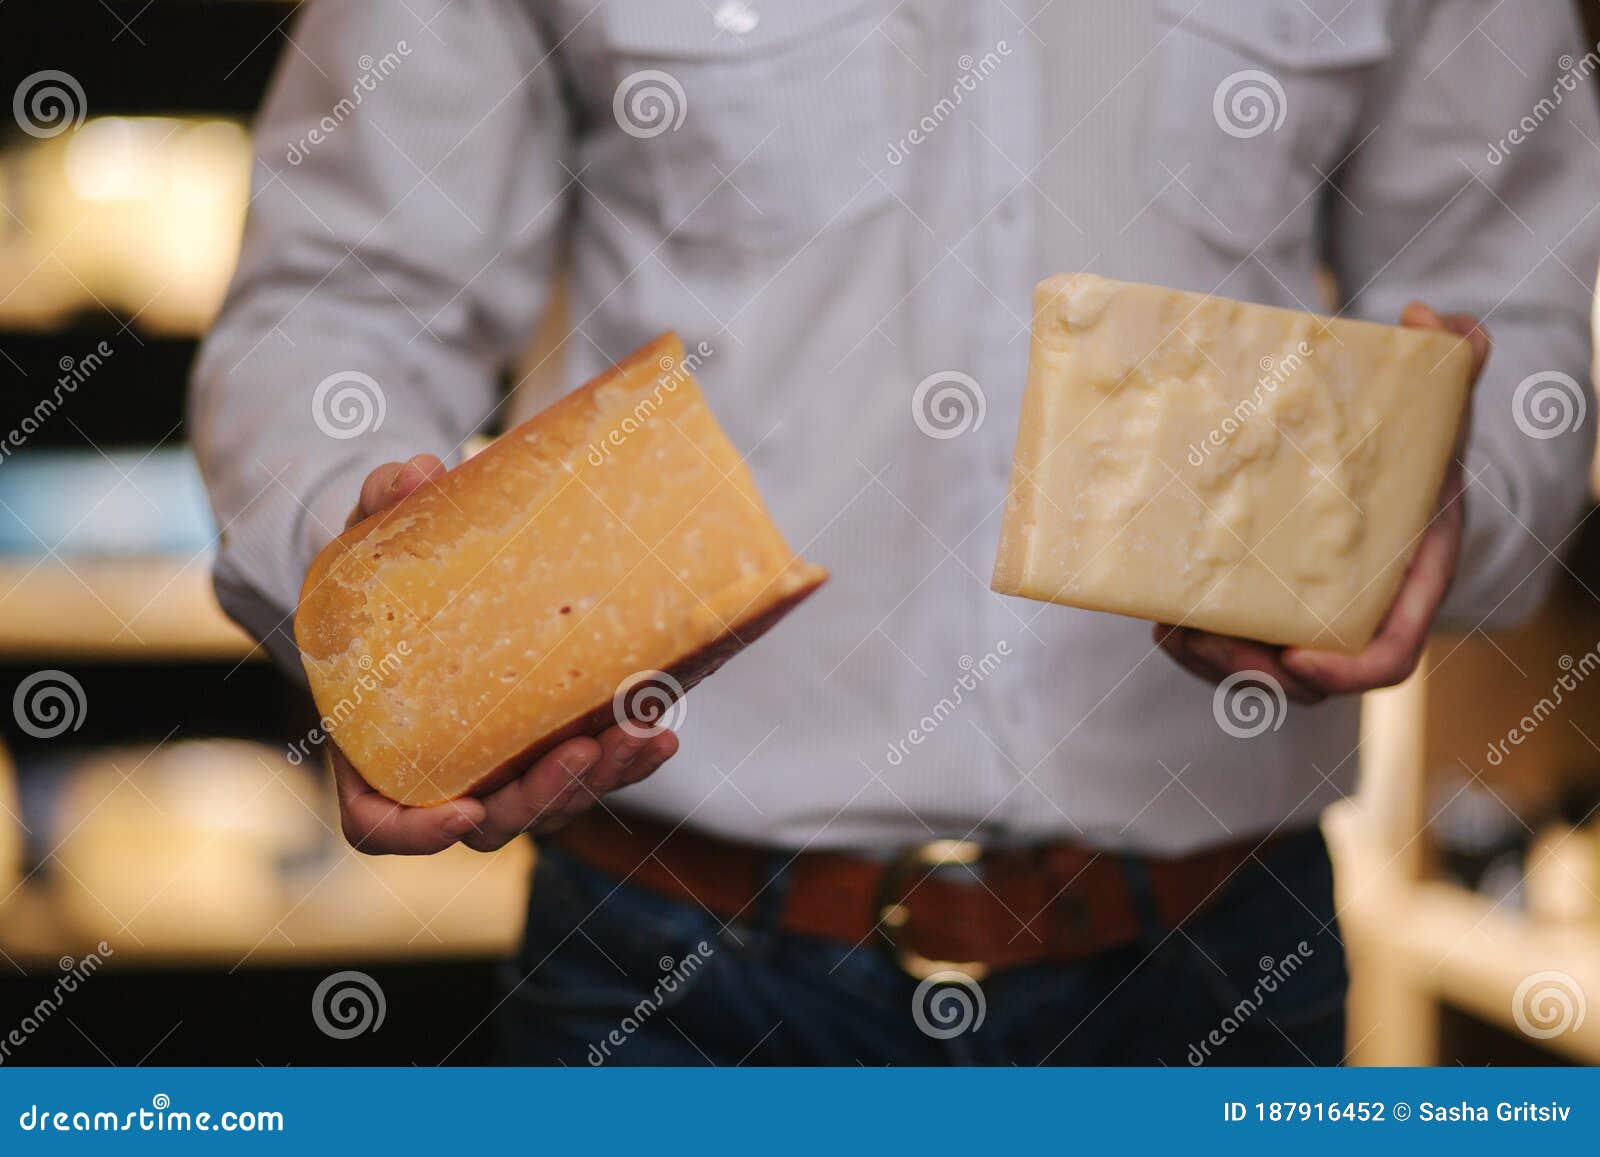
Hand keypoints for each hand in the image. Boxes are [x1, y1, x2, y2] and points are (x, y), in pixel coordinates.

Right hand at [327, 454, 678, 854]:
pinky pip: (590, 770)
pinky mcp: (548, 750)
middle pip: (492, 822)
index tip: (466, 810)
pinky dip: (627, 756)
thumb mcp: (367, 541)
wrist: (420, 593)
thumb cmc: (377, 583)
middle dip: (545, 795)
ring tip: (643, 731)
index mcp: (372, 751)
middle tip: (582, 751)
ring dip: (602, 776)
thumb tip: (417, 471)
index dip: (418, 835)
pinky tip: (663, 727)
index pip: (378, 827)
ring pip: (553, 803)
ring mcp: (499, 771)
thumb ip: (381, 508)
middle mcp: (438, 777)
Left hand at [1155, 303, 1490, 703]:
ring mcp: (1311, 621)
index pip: (1388, 656)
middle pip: (1311, 681)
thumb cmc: (1416, 448)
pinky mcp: (1270, 613)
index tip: (1299, 658)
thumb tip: (1436, 320)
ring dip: (1213, 664)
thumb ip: (1452, 365)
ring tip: (1171, 630)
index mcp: (1407, 585)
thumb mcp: (1440, 406)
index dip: (1347, 670)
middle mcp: (1358, 616)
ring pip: (1262, 675)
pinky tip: (1160, 616)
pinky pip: (1233, 649)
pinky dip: (1196, 644)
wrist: (1387, 470)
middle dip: (1254, 672)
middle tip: (1204, 639)